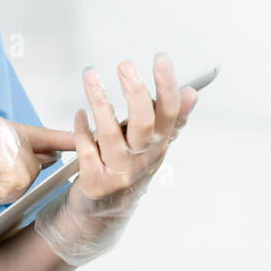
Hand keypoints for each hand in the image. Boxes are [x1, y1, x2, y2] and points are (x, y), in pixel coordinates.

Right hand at [0, 116, 73, 256]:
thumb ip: (16, 160)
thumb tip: (50, 156)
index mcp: (1, 127)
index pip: (41, 133)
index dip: (67, 138)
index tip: (92, 136)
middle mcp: (2, 126)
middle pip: (36, 165)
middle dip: (13, 185)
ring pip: (27, 176)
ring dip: (3, 191)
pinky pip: (15, 184)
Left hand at [33, 53, 200, 266]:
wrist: (105, 209)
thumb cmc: (129, 168)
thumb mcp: (154, 144)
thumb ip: (172, 117)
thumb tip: (192, 92)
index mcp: (158, 144)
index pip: (170, 113)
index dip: (167, 86)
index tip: (161, 60)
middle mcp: (142, 158)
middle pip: (143, 122)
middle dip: (134, 91)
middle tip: (125, 65)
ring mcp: (119, 172)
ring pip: (110, 134)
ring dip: (99, 101)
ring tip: (91, 76)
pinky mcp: (95, 182)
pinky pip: (85, 150)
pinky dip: (81, 129)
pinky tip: (79, 115)